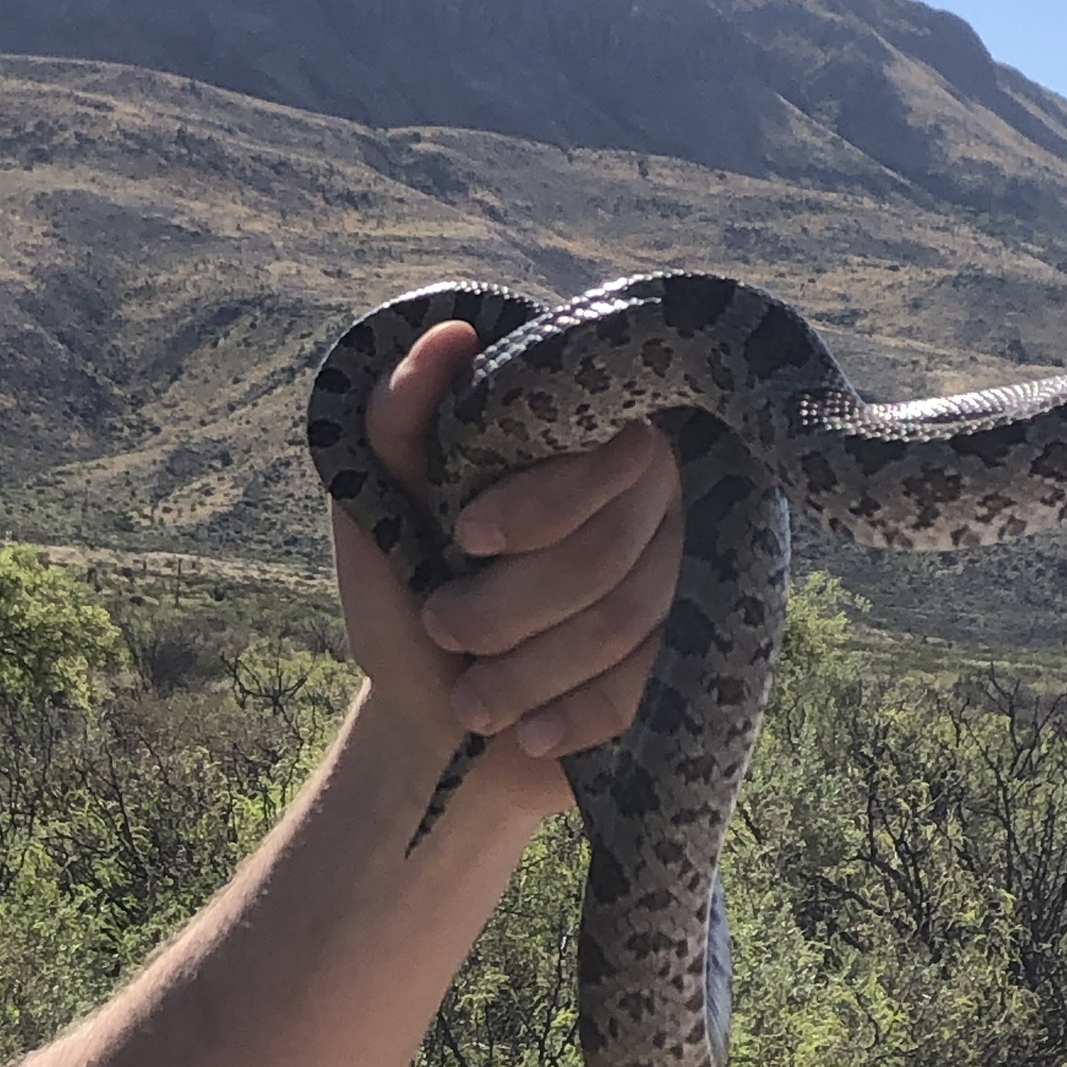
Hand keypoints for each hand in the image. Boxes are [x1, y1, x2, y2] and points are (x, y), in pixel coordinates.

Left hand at [330, 320, 683, 823]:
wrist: (434, 726)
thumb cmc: (409, 598)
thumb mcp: (379, 509)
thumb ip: (399, 422)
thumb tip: (449, 334)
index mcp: (584, 444)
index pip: (604, 456)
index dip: (537, 503)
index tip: (463, 536)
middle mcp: (652, 501)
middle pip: (605, 550)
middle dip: (506, 606)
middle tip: (441, 628)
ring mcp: (681, 584)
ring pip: (621, 622)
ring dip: (527, 671)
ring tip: (469, 698)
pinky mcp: (687, 664)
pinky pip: (647, 685)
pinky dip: (574, 715)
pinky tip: (529, 732)